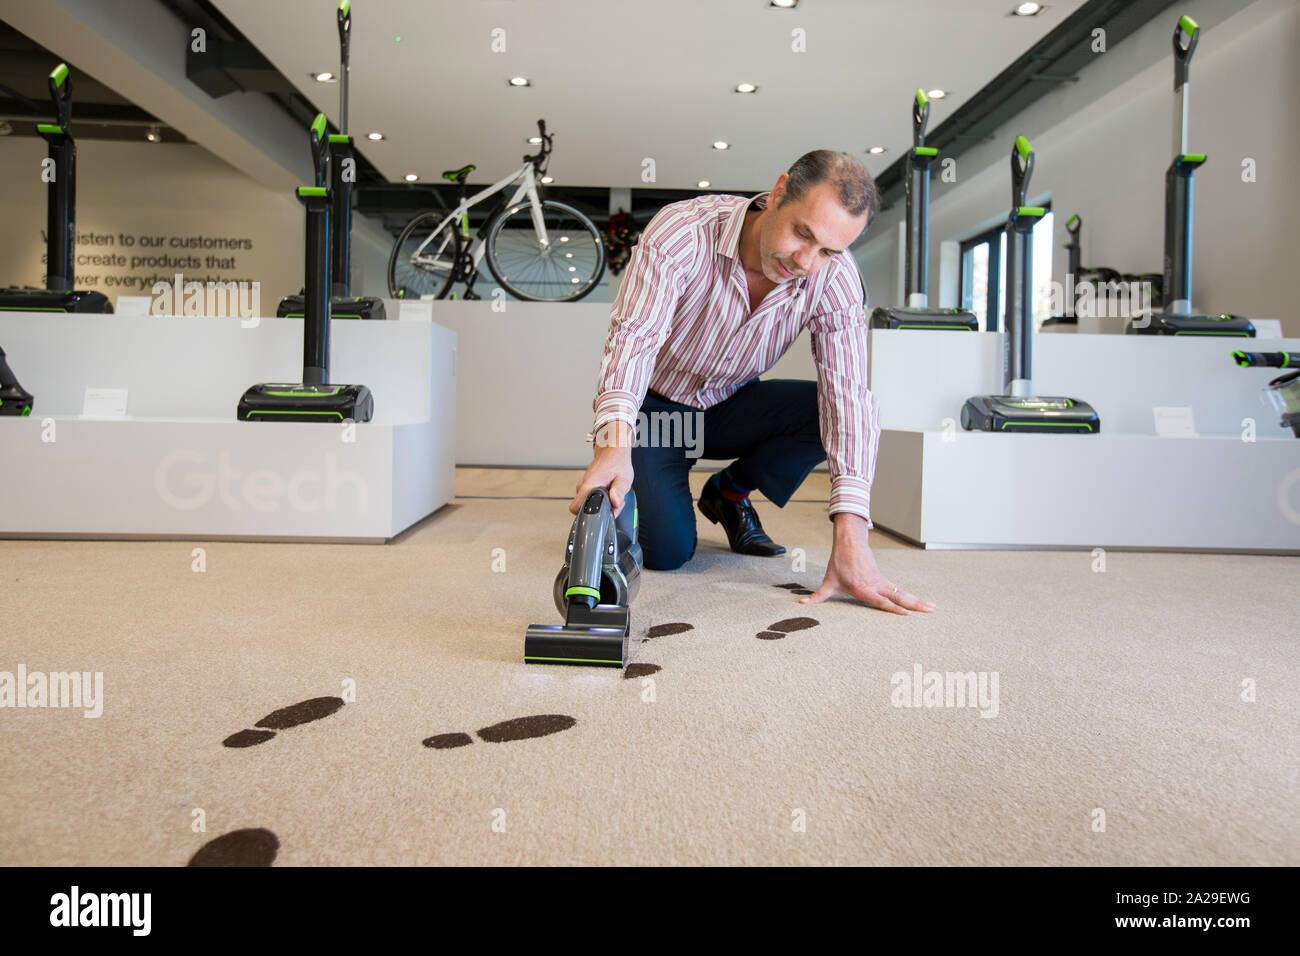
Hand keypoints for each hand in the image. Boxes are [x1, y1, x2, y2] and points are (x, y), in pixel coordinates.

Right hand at [569, 422, 634, 515]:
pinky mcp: (586, 486)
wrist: (612, 450)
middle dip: (600, 510)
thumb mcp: (624, 479)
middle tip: (613, 503)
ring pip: (589, 504)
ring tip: (612, 494)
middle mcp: (583, 486)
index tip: (601, 514)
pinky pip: (591, 498)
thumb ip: (619, 492)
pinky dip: (601, 498)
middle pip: (584, 509)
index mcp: (589, 485)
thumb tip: (615, 504)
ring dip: (602, 504)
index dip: (587, 515)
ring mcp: (583, 486)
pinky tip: (610, 492)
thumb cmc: (617, 462)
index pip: (575, 508)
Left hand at [800, 514, 934, 614]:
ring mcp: (882, 582)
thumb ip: (818, 596)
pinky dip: (911, 597)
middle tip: (930, 610)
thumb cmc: (839, 563)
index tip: (907, 614)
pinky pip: (899, 591)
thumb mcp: (828, 581)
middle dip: (914, 605)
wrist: (850, 543)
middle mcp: (876, 585)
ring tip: (932, 608)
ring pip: (902, 593)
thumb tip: (802, 605)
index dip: (893, 608)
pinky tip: (921, 604)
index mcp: (863, 588)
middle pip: (898, 597)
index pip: (880, 601)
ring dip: (918, 601)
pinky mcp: (884, 580)